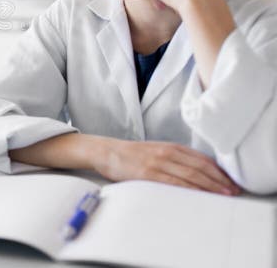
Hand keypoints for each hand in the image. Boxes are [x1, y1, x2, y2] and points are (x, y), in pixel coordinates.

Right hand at [97, 138, 239, 194]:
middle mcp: (167, 152)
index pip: (201, 158)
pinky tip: (200, 194)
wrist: (107, 152)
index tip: (230, 181)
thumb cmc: (132, 154)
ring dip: (210, 185)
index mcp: (170, 146)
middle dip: (219, 180)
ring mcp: (158, 163)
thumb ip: (175, 157)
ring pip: (191, 175)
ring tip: (223, 194)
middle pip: (200, 167)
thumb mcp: (156, 150)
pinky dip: (190, 188)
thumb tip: (196, 169)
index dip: (218, 170)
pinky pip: (174, 182)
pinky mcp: (148, 174)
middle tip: (233, 190)